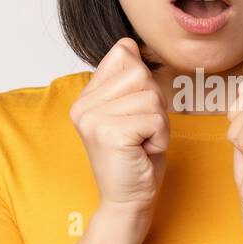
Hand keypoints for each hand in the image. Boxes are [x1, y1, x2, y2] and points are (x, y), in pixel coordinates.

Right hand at [69, 37, 169, 219]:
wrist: (129, 202)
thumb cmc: (137, 159)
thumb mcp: (133, 111)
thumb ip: (129, 79)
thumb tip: (128, 42)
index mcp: (86, 96)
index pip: (124, 55)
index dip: (144, 84)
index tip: (134, 115)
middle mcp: (83, 105)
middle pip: (141, 74)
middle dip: (155, 105)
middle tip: (141, 134)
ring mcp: (92, 119)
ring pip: (151, 96)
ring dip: (158, 124)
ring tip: (141, 144)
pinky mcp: (108, 133)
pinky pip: (155, 118)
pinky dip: (160, 137)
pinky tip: (142, 153)